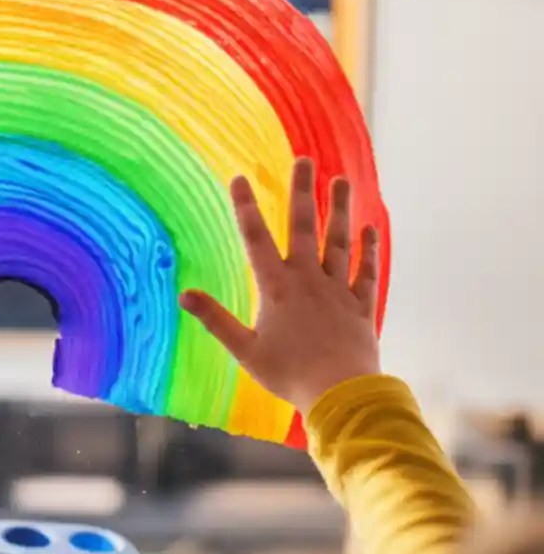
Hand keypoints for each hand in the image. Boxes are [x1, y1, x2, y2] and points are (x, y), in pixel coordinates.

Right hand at [179, 158, 381, 413]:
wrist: (340, 393)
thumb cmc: (288, 374)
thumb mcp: (244, 350)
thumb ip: (215, 319)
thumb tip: (184, 295)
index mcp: (276, 288)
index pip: (256, 239)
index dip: (245, 207)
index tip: (239, 178)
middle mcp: (308, 279)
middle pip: (304, 227)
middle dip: (303, 191)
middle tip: (305, 160)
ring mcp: (337, 289)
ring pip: (338, 241)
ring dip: (339, 210)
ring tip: (341, 182)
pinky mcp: (360, 305)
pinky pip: (366, 270)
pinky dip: (368, 249)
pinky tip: (369, 229)